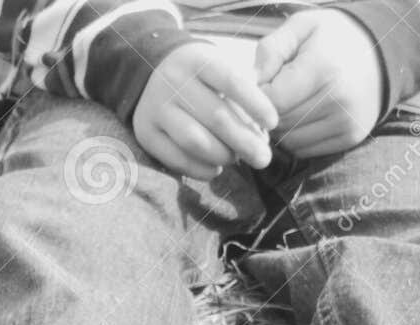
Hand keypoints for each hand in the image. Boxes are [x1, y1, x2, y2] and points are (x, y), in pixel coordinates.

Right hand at [133, 42, 277, 178]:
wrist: (153, 74)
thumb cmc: (201, 76)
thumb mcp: (221, 70)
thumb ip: (243, 94)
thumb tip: (260, 136)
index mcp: (198, 60)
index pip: (232, 82)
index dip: (256, 104)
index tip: (274, 123)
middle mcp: (173, 83)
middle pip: (215, 117)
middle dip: (244, 141)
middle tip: (263, 158)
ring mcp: (155, 109)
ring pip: (194, 141)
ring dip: (221, 155)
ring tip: (236, 160)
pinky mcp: (145, 134)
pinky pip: (175, 158)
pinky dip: (199, 169)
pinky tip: (215, 169)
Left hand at [255, 10, 383, 156]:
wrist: (383, 50)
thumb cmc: (334, 37)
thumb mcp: (303, 27)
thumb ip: (271, 50)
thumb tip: (250, 83)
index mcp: (324, 69)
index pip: (272, 102)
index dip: (258, 96)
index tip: (263, 84)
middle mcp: (339, 100)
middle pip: (278, 124)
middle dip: (268, 113)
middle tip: (278, 93)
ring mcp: (347, 122)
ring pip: (288, 141)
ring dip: (281, 127)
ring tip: (294, 102)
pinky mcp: (350, 137)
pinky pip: (304, 150)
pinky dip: (297, 137)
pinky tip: (306, 115)